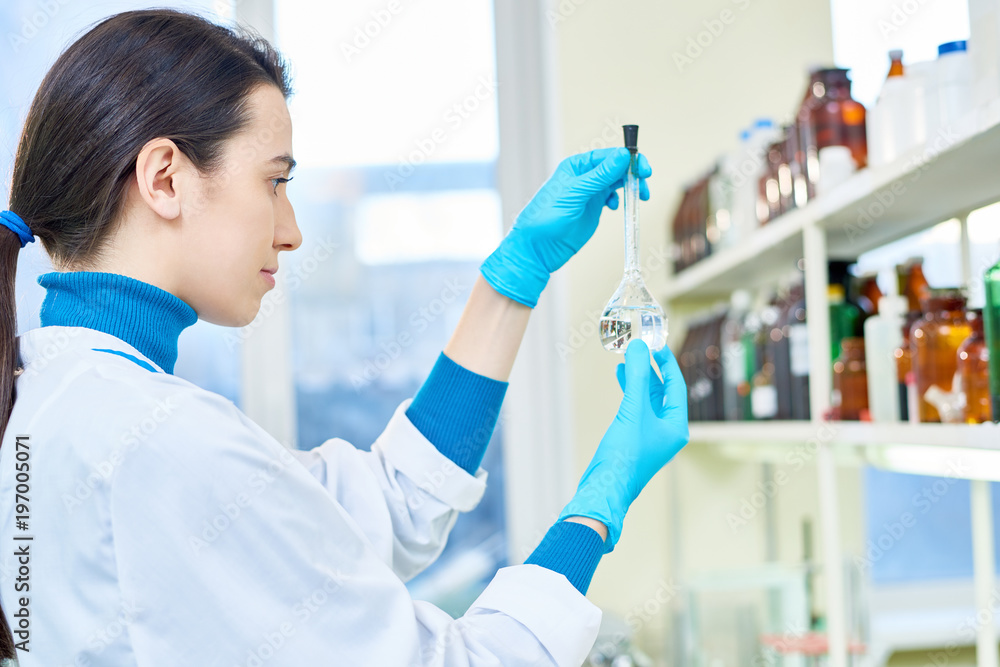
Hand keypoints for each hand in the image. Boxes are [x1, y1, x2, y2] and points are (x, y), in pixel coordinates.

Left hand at [480, 147, 651, 307]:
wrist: (538, 247)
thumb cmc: (546, 218)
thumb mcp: (575, 193)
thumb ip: (600, 175)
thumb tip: (622, 156)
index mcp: (576, 166)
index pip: (608, 156)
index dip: (627, 159)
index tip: (642, 168)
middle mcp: (584, 176)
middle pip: (616, 167)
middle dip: (632, 172)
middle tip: (645, 181)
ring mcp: (590, 193)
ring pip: (617, 182)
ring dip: (630, 186)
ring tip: (639, 196)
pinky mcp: (593, 208)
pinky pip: (613, 197)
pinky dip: (620, 200)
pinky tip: (615, 207)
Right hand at [558, 338, 688, 552]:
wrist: (604, 489)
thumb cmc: (623, 456)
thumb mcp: (632, 411)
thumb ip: (636, 377)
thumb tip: (639, 347)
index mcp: (677, 426)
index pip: (676, 385)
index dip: (666, 362)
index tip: (654, 342)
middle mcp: (668, 430)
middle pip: (663, 390)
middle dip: (650, 368)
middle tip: (640, 346)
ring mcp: (651, 435)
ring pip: (648, 398)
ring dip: (638, 378)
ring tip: (626, 358)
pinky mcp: (635, 438)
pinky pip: (636, 408)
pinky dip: (629, 392)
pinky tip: (620, 378)